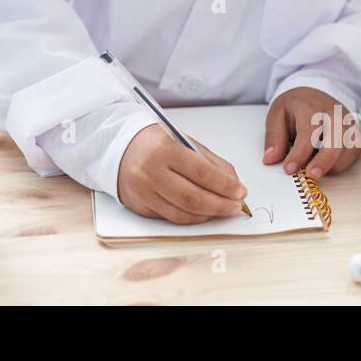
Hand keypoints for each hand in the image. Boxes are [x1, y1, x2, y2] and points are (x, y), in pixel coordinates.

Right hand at [116, 124, 246, 223]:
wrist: (120, 148)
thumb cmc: (156, 143)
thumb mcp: (183, 142)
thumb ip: (210, 161)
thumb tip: (233, 183)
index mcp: (164, 150)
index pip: (201, 173)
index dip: (225, 185)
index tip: (240, 191)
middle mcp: (151, 173)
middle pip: (193, 198)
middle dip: (220, 205)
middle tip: (235, 207)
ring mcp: (143, 192)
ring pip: (182, 214)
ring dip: (208, 215)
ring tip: (223, 211)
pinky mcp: (140, 207)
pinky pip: (171, 218)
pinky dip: (191, 218)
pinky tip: (204, 213)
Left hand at [263, 87, 360, 179]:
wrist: (313, 95)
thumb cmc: (295, 107)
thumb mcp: (277, 115)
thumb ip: (274, 137)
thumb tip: (270, 159)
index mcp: (311, 107)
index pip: (308, 131)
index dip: (299, 153)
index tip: (289, 169)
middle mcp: (334, 113)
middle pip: (335, 138)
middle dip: (324, 160)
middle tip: (311, 176)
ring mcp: (347, 122)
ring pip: (348, 146)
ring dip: (333, 164)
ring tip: (315, 173)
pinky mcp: (354, 132)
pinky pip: (353, 151)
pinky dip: (342, 163)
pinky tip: (327, 167)